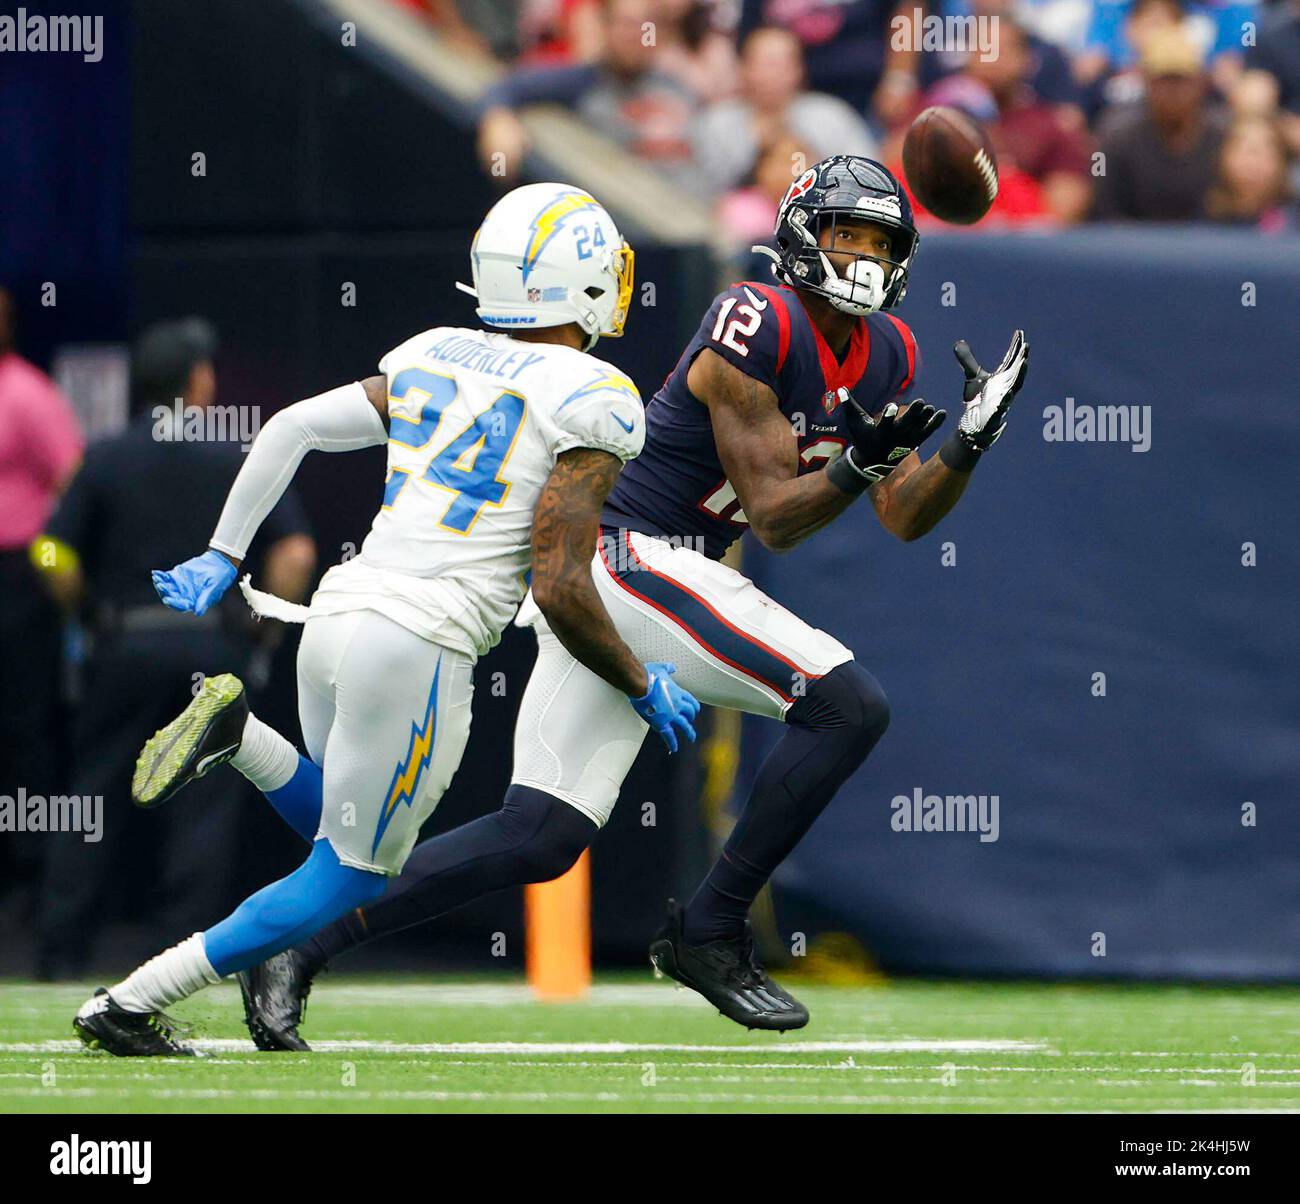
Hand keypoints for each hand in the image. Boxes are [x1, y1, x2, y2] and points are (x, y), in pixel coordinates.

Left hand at [151, 549, 237, 615]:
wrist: (219, 562)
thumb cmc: (220, 578)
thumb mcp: (214, 589)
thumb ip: (205, 600)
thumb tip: (197, 613)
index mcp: (193, 601)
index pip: (181, 605)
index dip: (174, 603)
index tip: (167, 599)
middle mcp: (185, 595)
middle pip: (171, 597)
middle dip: (164, 592)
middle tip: (161, 585)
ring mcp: (179, 585)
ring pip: (166, 588)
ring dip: (160, 584)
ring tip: (156, 578)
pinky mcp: (177, 576)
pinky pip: (166, 578)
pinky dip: (160, 576)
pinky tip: (156, 573)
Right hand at [629, 662, 700, 753]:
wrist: (639, 684)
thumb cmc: (648, 675)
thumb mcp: (661, 668)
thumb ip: (668, 668)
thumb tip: (672, 667)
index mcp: (678, 692)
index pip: (691, 701)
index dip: (693, 706)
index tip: (694, 710)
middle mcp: (678, 704)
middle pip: (690, 713)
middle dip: (691, 718)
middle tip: (690, 723)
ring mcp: (671, 714)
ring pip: (685, 726)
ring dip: (689, 732)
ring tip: (692, 738)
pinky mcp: (661, 723)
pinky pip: (669, 735)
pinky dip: (672, 743)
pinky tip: (674, 748)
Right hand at [842, 392, 945, 482]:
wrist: (872, 462)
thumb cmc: (863, 438)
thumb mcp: (854, 423)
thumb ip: (849, 405)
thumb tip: (840, 389)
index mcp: (880, 431)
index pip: (885, 423)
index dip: (889, 415)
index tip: (893, 406)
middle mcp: (895, 437)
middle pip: (906, 425)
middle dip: (913, 414)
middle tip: (920, 402)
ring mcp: (906, 441)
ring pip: (918, 428)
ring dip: (925, 418)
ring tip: (930, 408)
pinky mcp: (915, 442)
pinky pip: (927, 432)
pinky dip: (935, 423)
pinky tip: (942, 412)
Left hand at [953, 330, 1029, 451]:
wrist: (974, 422)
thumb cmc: (978, 399)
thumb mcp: (972, 376)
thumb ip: (968, 360)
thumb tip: (958, 343)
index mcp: (1003, 378)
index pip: (1011, 360)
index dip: (1016, 347)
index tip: (1019, 333)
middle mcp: (1006, 387)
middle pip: (1017, 371)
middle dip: (1022, 358)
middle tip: (1027, 345)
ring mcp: (1002, 401)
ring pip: (1015, 387)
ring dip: (1020, 375)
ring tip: (1025, 362)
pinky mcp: (995, 415)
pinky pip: (1002, 408)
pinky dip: (1005, 401)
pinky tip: (1009, 393)